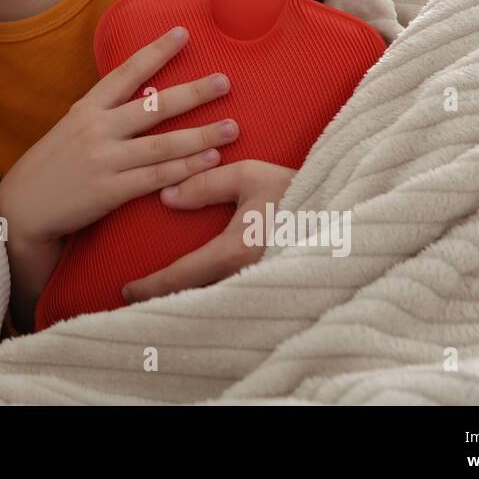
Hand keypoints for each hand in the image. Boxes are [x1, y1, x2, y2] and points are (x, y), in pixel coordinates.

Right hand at [0, 26, 238, 248]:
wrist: (21, 210)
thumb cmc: (51, 167)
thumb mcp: (70, 129)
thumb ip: (102, 113)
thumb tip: (139, 94)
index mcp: (86, 109)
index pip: (125, 73)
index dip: (155, 52)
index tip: (183, 33)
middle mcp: (96, 129)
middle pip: (152, 106)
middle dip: (192, 93)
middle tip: (224, 81)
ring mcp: (103, 160)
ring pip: (161, 145)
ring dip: (200, 135)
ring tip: (232, 127)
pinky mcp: (108, 192)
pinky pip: (155, 178)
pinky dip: (185, 170)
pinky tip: (210, 162)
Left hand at [120, 159, 297, 304]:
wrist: (352, 212)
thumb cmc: (301, 191)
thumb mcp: (251, 177)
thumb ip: (206, 184)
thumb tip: (166, 196)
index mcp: (234, 252)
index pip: (180, 276)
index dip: (149, 286)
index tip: (126, 291)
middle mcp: (245, 277)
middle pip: (192, 298)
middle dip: (164, 301)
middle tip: (137, 300)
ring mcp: (260, 287)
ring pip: (213, 302)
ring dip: (188, 301)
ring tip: (164, 298)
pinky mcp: (274, 287)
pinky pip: (234, 300)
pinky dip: (212, 299)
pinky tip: (204, 295)